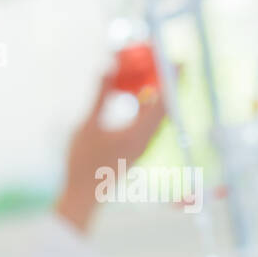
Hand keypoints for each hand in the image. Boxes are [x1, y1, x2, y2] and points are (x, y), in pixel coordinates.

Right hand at [55, 64, 166, 232]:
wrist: (81, 194)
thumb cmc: (82, 162)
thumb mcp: (88, 125)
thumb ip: (100, 96)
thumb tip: (107, 68)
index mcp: (137, 133)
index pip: (163, 101)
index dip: (170, 79)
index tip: (176, 61)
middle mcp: (145, 140)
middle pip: (163, 107)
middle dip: (164, 84)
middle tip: (162, 64)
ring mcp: (142, 147)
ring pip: (157, 116)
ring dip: (156, 96)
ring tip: (151, 77)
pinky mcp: (136, 151)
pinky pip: (149, 124)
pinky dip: (147, 108)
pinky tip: (139, 100)